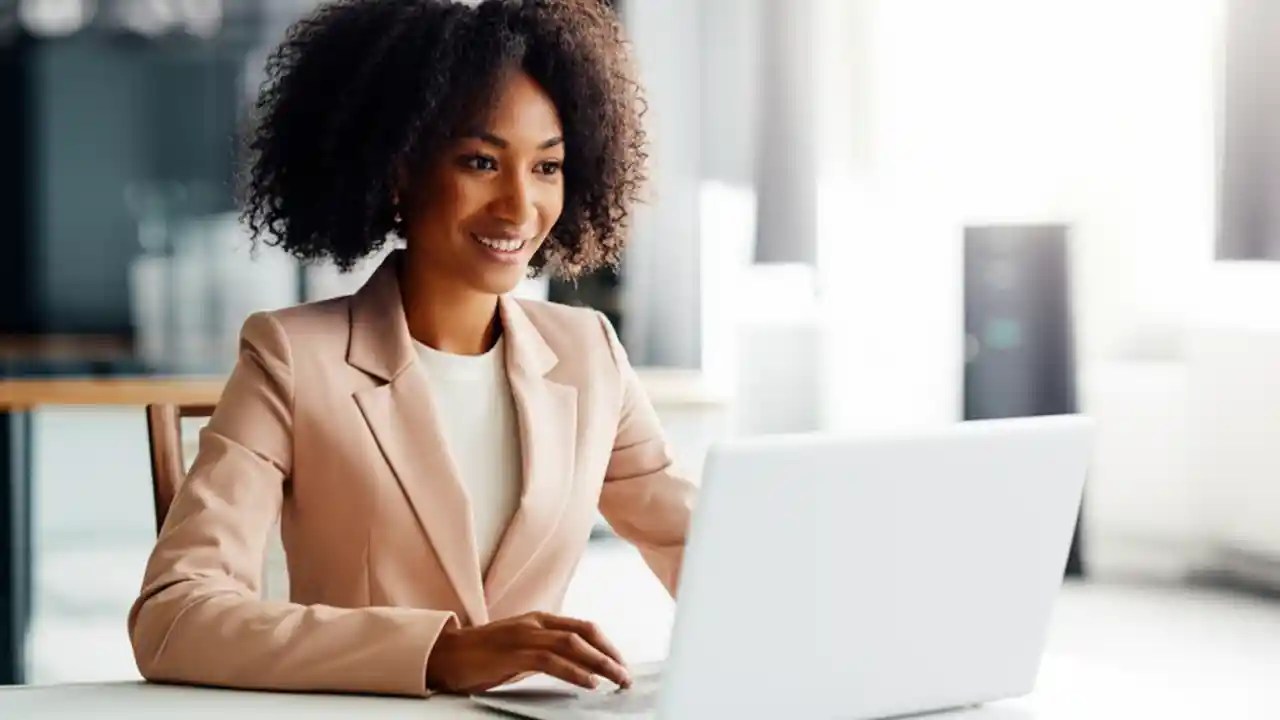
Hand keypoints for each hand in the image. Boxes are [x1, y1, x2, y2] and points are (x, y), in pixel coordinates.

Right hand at [425, 611, 630, 693]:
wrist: (445, 654)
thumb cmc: (482, 655)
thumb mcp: (520, 648)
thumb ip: (545, 651)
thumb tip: (577, 668)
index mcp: (539, 619)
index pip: (584, 627)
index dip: (607, 645)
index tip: (621, 663)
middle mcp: (535, 623)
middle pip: (585, 633)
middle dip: (610, 654)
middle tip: (627, 676)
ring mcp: (524, 636)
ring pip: (573, 644)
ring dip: (600, 663)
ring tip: (617, 680)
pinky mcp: (512, 653)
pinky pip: (550, 660)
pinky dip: (574, 671)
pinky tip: (589, 683)